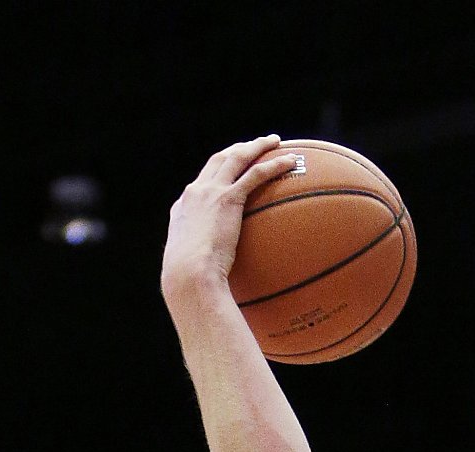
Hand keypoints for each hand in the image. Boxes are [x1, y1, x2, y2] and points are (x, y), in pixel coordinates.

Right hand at [161, 136, 299, 299]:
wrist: (188, 275)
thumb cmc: (191, 283)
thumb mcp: (194, 271)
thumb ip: (205, 266)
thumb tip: (217, 285)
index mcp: (184, 208)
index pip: (202, 181)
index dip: (218, 171)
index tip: (232, 168)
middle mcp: (195, 193)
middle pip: (219, 160)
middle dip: (238, 149)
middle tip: (255, 145)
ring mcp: (210, 192)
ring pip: (236, 158)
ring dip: (257, 146)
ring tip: (275, 142)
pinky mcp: (228, 198)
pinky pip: (255, 174)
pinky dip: (273, 165)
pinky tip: (290, 162)